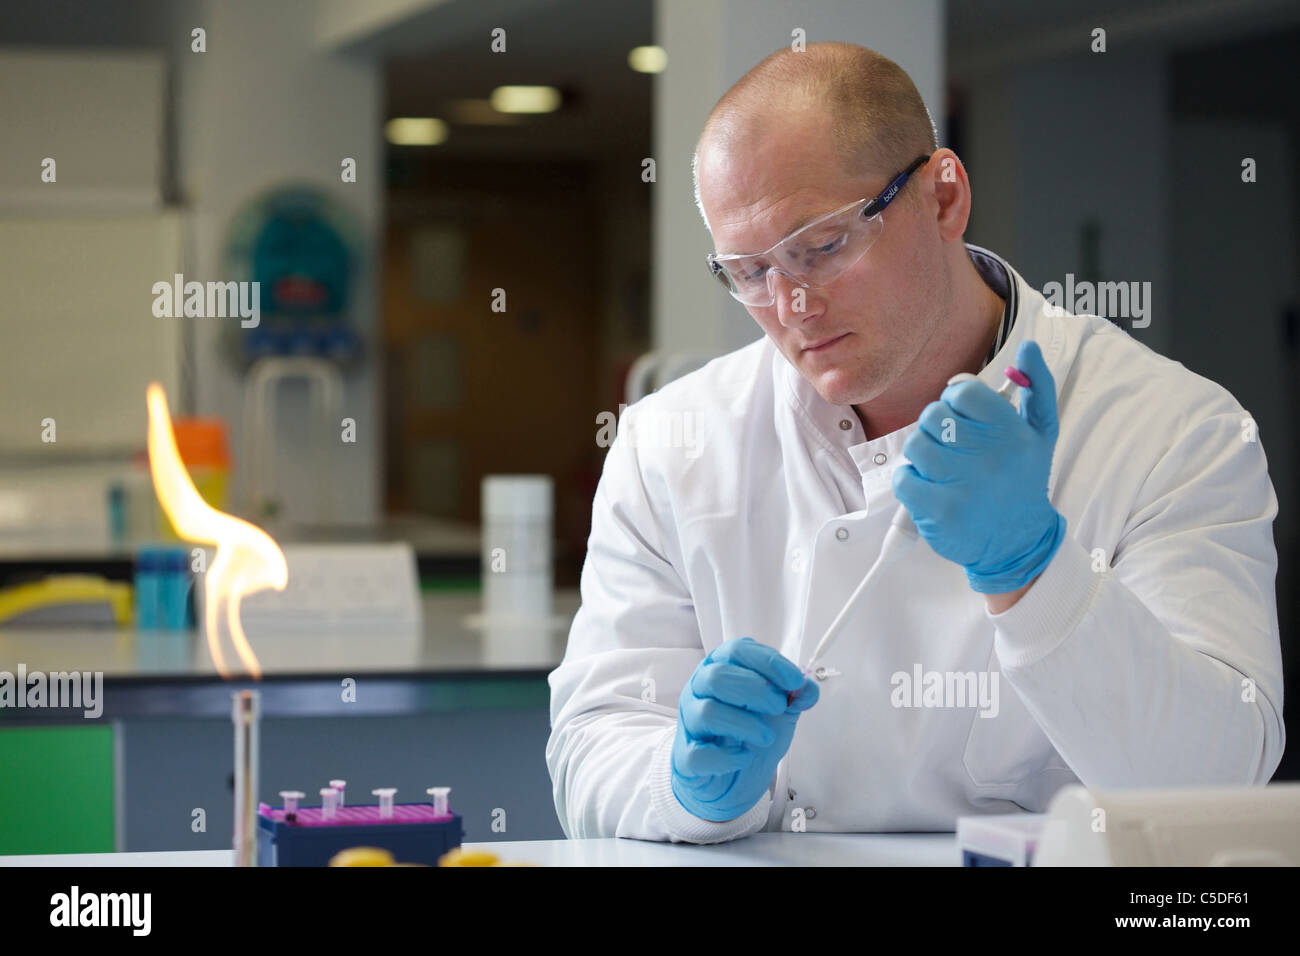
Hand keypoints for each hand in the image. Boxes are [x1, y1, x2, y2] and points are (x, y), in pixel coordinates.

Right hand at [671, 637, 818, 821]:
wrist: (732, 778)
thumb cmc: (750, 735)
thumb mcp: (780, 711)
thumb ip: (795, 696)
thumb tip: (807, 688)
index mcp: (719, 669)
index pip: (736, 651)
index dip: (768, 662)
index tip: (795, 680)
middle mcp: (699, 691)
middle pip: (717, 676)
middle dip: (756, 690)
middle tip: (779, 707)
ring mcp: (689, 723)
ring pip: (708, 712)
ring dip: (746, 725)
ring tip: (767, 736)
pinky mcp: (687, 758)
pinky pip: (700, 754)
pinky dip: (729, 757)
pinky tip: (745, 757)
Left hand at [892, 340, 1066, 593]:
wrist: (1018, 542)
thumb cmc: (1024, 480)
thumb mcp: (1041, 432)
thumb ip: (1037, 386)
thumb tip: (1028, 348)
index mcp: (1012, 432)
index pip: (963, 392)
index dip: (956, 399)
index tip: (963, 415)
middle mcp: (988, 456)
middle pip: (933, 415)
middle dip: (937, 426)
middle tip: (952, 444)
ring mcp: (961, 485)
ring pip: (915, 445)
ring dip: (923, 453)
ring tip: (942, 467)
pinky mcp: (938, 511)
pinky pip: (903, 477)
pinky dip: (911, 480)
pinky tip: (931, 487)